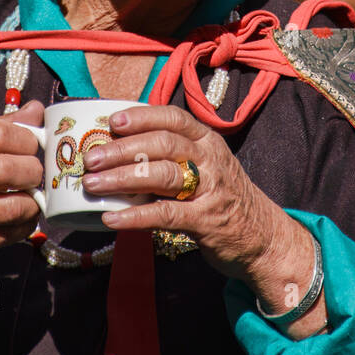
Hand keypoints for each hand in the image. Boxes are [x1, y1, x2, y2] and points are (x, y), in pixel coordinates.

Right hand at [0, 101, 44, 288]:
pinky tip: (23, 215)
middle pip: (5, 170)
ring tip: (31, 195)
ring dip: (32, 201)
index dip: (25, 139)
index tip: (31, 146)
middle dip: (32, 170)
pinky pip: (9, 234)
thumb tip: (36, 110)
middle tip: (35, 172)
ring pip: (12, 206)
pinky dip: (26, 223)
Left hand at [81, 104, 325, 335]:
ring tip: (92, 185)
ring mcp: (210, 189)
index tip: (112, 122)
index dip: (141, 117)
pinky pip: (165, 214)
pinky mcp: (206, 221)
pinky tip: (111, 218)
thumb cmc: (222, 197)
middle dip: (122, 149)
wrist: (263, 237)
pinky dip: (135, 216)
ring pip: (162, 175)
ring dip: (122, 178)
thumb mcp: (205, 166)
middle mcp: (210, 159)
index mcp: (206, 140)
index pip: (172, 118)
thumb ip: (172, 155)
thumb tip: (117, 149)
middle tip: (90, 158)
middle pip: (162, 144)